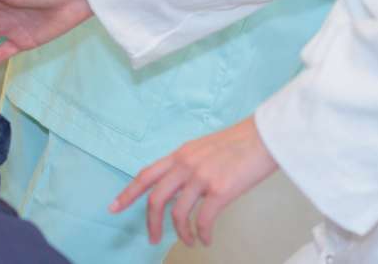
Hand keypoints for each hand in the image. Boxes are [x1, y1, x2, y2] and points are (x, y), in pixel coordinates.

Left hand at [109, 116, 277, 248]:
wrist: (265, 137)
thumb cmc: (239, 144)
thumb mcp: (204, 150)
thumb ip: (188, 166)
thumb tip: (179, 189)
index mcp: (180, 154)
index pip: (146, 174)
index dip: (128, 193)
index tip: (113, 208)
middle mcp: (186, 165)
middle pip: (156, 198)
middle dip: (150, 223)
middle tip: (151, 239)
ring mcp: (202, 177)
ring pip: (178, 214)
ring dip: (181, 233)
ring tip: (189, 240)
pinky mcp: (220, 190)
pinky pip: (203, 221)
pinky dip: (202, 234)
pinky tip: (206, 240)